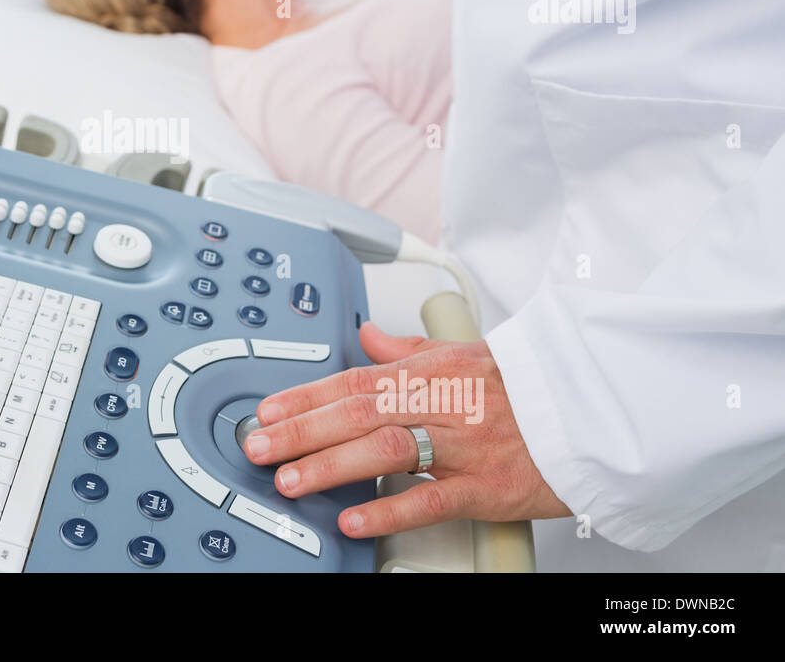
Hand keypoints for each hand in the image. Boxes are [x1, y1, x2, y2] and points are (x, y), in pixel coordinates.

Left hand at [243, 323, 570, 536]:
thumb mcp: (464, 355)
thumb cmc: (527, 388)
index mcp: (433, 371)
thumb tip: (364, 336)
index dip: (308, 395)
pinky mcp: (486, 488)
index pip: (356, 379)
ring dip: (330, 466)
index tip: (268, 409)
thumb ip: (407, 352)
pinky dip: (388, 510)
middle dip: (302, 430)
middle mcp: (444, 404)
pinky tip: (352, 518)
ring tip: (289, 479)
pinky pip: (431, 500)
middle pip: (359, 412)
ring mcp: (464, 446)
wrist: (595, 415)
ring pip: (386, 450)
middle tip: (260, 445)